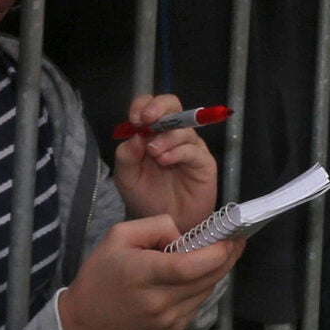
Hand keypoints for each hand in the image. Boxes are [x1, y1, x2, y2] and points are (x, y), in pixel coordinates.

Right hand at [57, 218, 238, 329]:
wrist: (85, 326)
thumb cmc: (100, 276)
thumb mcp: (118, 237)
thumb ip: (156, 227)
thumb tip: (186, 236)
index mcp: (142, 275)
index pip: (190, 267)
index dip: (216, 253)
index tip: (231, 238)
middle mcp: (158, 302)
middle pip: (207, 279)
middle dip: (227, 258)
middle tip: (237, 240)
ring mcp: (167, 321)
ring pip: (206, 291)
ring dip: (218, 272)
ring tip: (222, 254)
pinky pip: (198, 304)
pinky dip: (203, 288)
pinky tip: (199, 275)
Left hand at [110, 91, 221, 229]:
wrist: (163, 224)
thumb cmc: (146, 198)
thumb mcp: (126, 177)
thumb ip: (126, 155)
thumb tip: (136, 135)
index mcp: (153, 134)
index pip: (151, 107)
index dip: (144, 105)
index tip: (134, 119)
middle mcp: (173, 136)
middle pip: (173, 106)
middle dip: (159, 107)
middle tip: (146, 120)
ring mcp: (190, 148)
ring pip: (183, 128)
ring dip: (166, 136)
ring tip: (153, 153)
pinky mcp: (204, 163)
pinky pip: (193, 149)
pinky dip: (177, 151)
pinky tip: (165, 160)